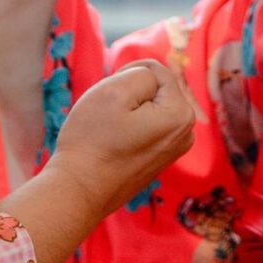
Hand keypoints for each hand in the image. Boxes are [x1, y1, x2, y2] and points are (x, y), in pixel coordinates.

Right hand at [49, 61, 195, 217]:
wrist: (77, 191)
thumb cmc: (92, 139)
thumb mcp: (115, 89)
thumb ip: (143, 73)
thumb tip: (154, 80)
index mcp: (180, 114)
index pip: (154, 71)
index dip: (126, 77)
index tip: (111, 103)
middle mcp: (186, 132)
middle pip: (154, 88)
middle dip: (130, 94)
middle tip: (110, 118)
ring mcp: (174, 147)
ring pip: (147, 105)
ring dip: (128, 109)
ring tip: (112, 131)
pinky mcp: (159, 157)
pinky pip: (144, 124)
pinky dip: (128, 126)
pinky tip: (115, 143)